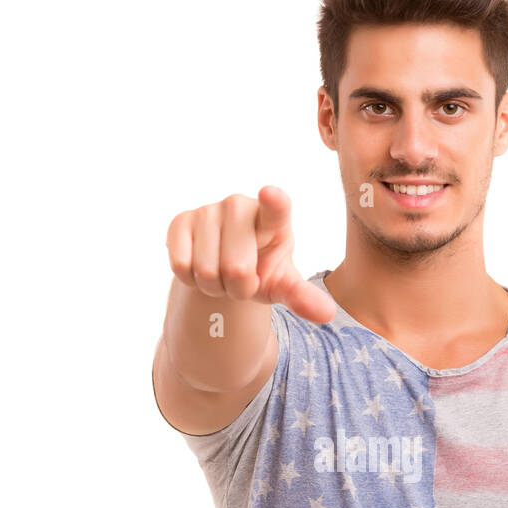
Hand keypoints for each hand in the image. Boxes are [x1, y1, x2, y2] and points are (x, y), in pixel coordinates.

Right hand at [165, 185, 336, 324]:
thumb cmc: (261, 270)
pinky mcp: (180, 221)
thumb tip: (327, 314)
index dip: (273, 202)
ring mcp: (208, 210)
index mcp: (273, 219)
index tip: (270, 194)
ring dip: (213, 287)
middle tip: (241, 280)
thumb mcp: (282, 284)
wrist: (226, 267)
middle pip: (235, 268)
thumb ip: (302, 297)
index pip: (276, 210)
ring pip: (206, 270)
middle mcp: (239, 205)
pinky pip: (181, 265)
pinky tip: (199, 267)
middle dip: (237, 288)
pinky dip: (190, 280)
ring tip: (221, 274)